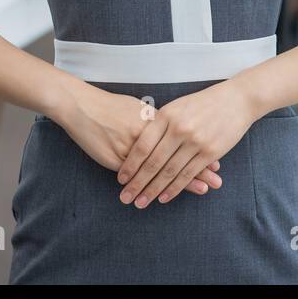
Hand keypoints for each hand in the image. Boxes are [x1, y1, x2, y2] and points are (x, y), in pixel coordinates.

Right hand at [58, 86, 224, 196]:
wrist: (81, 106)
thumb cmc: (109, 107)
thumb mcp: (136, 109)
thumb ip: (154, 120)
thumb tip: (170, 125)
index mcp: (154, 119)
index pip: (183, 138)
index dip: (199, 151)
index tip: (216, 163)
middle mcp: (147, 133)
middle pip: (177, 153)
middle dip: (198, 169)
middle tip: (216, 182)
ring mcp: (132, 146)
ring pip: (162, 167)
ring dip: (182, 181)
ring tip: (203, 190)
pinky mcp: (117, 158)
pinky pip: (140, 175)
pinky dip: (154, 183)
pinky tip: (166, 192)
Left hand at [116, 79, 257, 208]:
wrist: (236, 99)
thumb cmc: (203, 103)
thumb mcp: (177, 106)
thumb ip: (159, 123)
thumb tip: (138, 141)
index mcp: (166, 116)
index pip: (142, 145)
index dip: (130, 164)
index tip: (121, 179)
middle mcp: (178, 129)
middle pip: (152, 162)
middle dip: (137, 183)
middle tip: (126, 197)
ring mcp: (194, 141)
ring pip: (169, 172)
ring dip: (153, 190)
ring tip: (141, 202)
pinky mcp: (209, 152)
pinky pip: (187, 174)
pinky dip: (174, 188)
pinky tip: (163, 197)